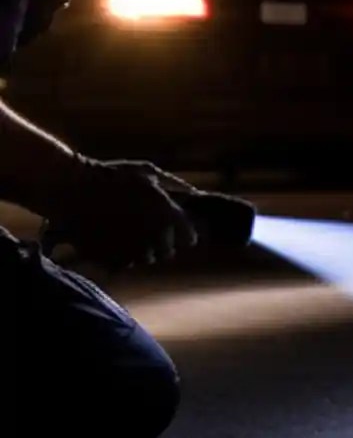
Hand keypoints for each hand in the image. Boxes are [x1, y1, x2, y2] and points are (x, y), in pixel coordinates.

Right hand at [46, 157, 199, 269]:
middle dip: (161, 241)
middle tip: (143, 226)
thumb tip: (196, 195)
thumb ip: (175, 186)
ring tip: (123, 229)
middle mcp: (155, 237)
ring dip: (140, 249)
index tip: (174, 226)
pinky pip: (124, 264)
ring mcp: (133, 252)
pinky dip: (120, 255)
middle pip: (168, 252)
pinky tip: (109, 236)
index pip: (190, 238)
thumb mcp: (148, 173)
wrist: (70, 188)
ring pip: (146, 259)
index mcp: (168, 216)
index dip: (183, 232)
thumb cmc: (111, 176)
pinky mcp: (112, 261)